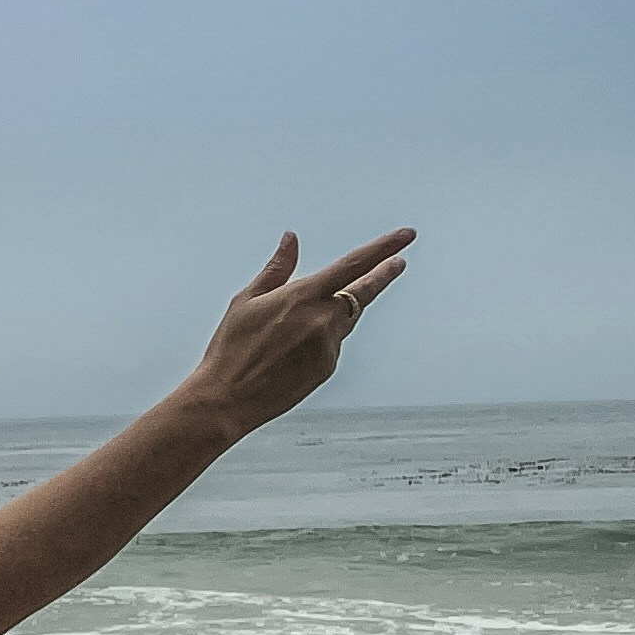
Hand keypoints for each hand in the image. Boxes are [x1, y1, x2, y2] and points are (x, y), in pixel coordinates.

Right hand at [179, 226, 413, 432]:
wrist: (228, 398)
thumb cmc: (230, 348)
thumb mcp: (246, 300)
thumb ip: (277, 269)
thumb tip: (292, 239)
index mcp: (303, 296)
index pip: (354, 265)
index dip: (383, 248)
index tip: (406, 236)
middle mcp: (322, 319)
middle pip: (363, 292)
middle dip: (382, 275)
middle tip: (398, 263)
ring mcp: (329, 346)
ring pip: (345, 319)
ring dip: (338, 311)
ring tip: (301, 320)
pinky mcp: (328, 368)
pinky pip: (333, 344)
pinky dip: (320, 338)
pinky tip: (290, 351)